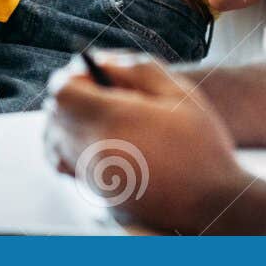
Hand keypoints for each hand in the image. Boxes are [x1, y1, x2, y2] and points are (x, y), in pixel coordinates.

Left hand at [44, 52, 247, 233]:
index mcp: (112, 119)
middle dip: (73, 97)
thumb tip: (103, 62)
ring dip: (70, 121)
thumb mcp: (178, 92)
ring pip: (55, 138)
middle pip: (55, 113)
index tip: (95, 75)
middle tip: (105, 95)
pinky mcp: (96, 193)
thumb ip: (137, 68)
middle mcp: (93, 149)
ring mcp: (91, 175)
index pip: (61, 90)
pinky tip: (102, 142)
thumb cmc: (199, 146)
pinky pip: (65, 163)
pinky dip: (72, 147)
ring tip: (104, 118)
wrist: (210, 203)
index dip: (74, 76)